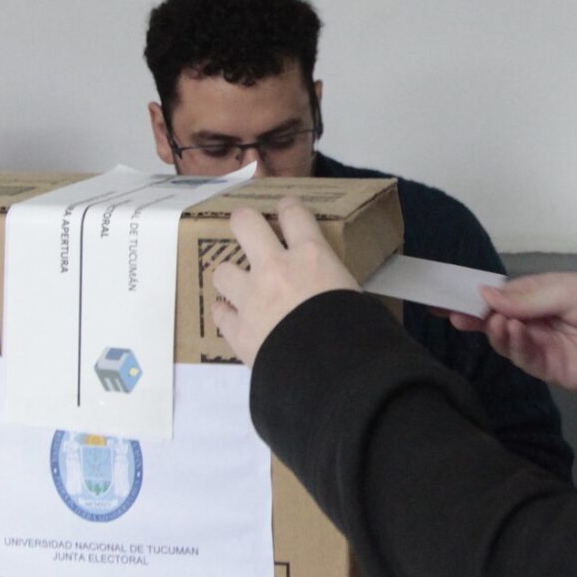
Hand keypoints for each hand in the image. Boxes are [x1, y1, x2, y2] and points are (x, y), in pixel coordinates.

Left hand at [211, 199, 361, 364]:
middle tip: (248, 229)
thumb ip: (336, 283)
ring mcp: (251, 298)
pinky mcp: (238, 330)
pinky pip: (220, 314)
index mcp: (311, 256)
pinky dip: (226, 314)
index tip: (286, 209)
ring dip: (231, 276)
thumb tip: (337, 291)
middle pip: (245, 223)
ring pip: (222, 271)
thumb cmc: (357, 330)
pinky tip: (233, 317)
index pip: (294, 212)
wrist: (332, 369)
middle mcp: (275, 268)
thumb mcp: (354, 294)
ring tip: (240, 285)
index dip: (288, 207)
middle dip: (244, 222)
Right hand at [445, 272, 576, 393]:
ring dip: (498, 331)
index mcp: (542, 295)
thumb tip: (485, 294)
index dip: (476, 296)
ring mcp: (543, 346)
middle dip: (475, 318)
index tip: (446, 295)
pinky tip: (513, 332)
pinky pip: (524, 359)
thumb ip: (526, 297)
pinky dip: (515, 346)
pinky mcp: (551, 369)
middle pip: (497, 320)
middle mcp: (538, 320)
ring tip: (497, 322)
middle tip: (452, 315)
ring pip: (507, 341)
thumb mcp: (568, 290)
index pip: (501, 296)